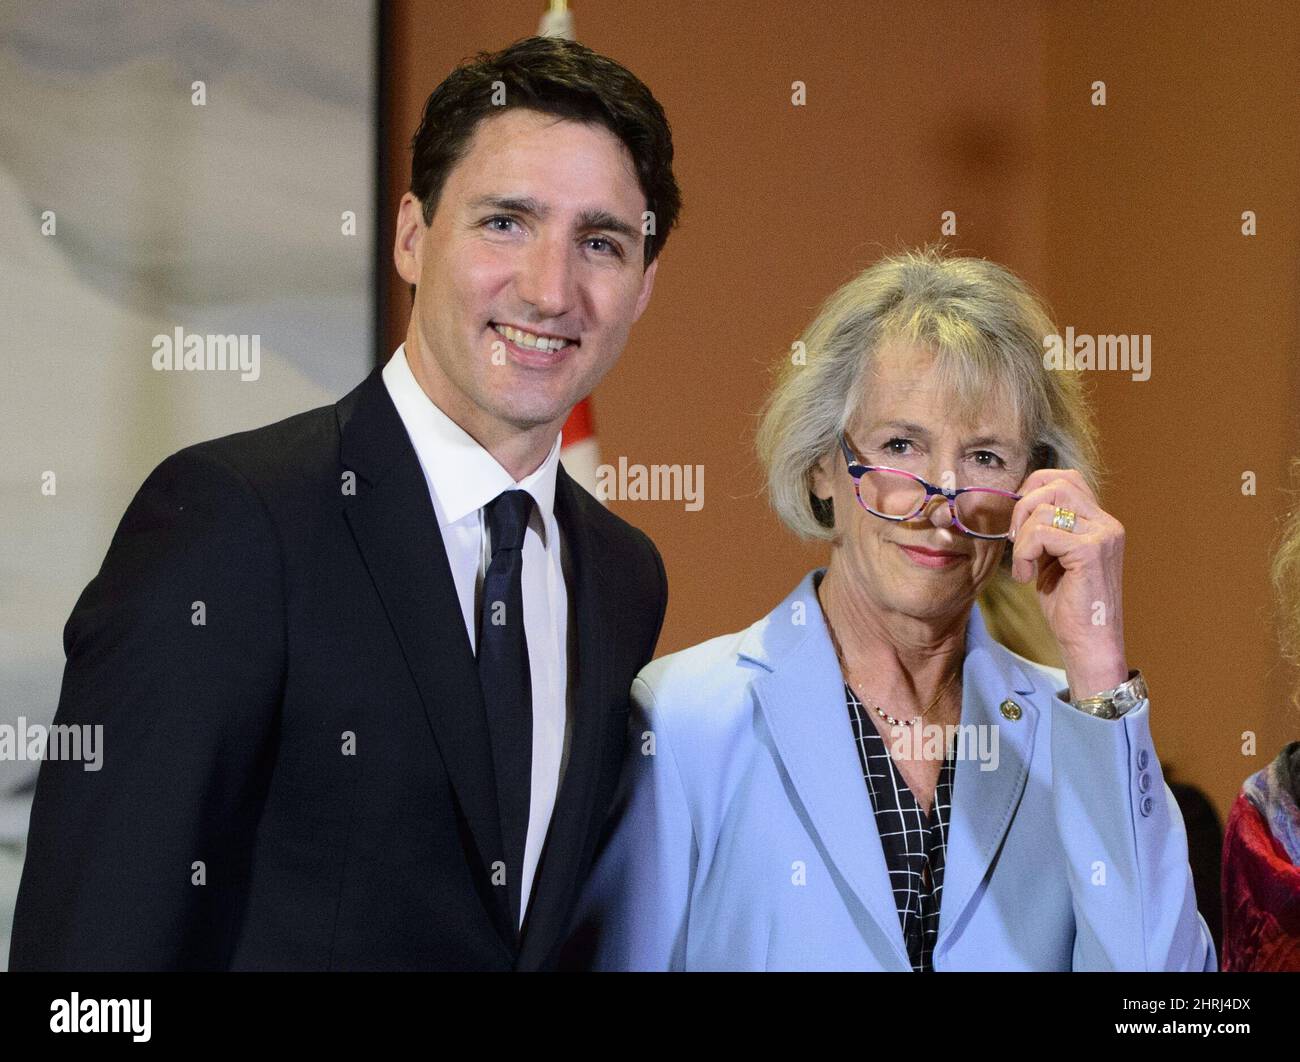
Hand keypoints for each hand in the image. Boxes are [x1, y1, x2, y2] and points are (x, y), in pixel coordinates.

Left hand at [1007, 469, 1127, 698]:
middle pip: (1056, 483)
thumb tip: (1019, 504)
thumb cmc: (1069, 605)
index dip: (1033, 489)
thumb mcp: (1053, 557)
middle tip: (1015, 541)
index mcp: (1100, 522)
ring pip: (1046, 507)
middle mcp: (1107, 524)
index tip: (1019, 522)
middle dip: (1023, 507)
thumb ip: (1046, 529)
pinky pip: (1042, 533)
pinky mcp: (1090, 551)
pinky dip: (1024, 553)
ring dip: (1022, 537)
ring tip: (1024, 566)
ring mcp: (1102, 535)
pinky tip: (1027, 577)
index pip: (1066, 478)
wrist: (1089, 643)